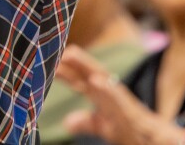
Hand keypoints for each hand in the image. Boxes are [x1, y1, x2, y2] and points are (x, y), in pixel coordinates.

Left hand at [57, 45, 184, 144]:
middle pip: (95, 76)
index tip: (47, 61)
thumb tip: (66, 121)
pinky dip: (110, 91)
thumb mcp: (108, 128)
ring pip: (108, 84)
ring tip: (71, 55)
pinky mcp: (137, 117)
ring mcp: (127, 107)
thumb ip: (89, 122)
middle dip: (78, 62)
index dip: (67, 72)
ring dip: (89, 67)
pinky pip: (122, 103)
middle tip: (57, 49)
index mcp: (108, 100)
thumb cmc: (135, 134)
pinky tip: (97, 81)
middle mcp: (117, 98)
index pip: (85, 83)